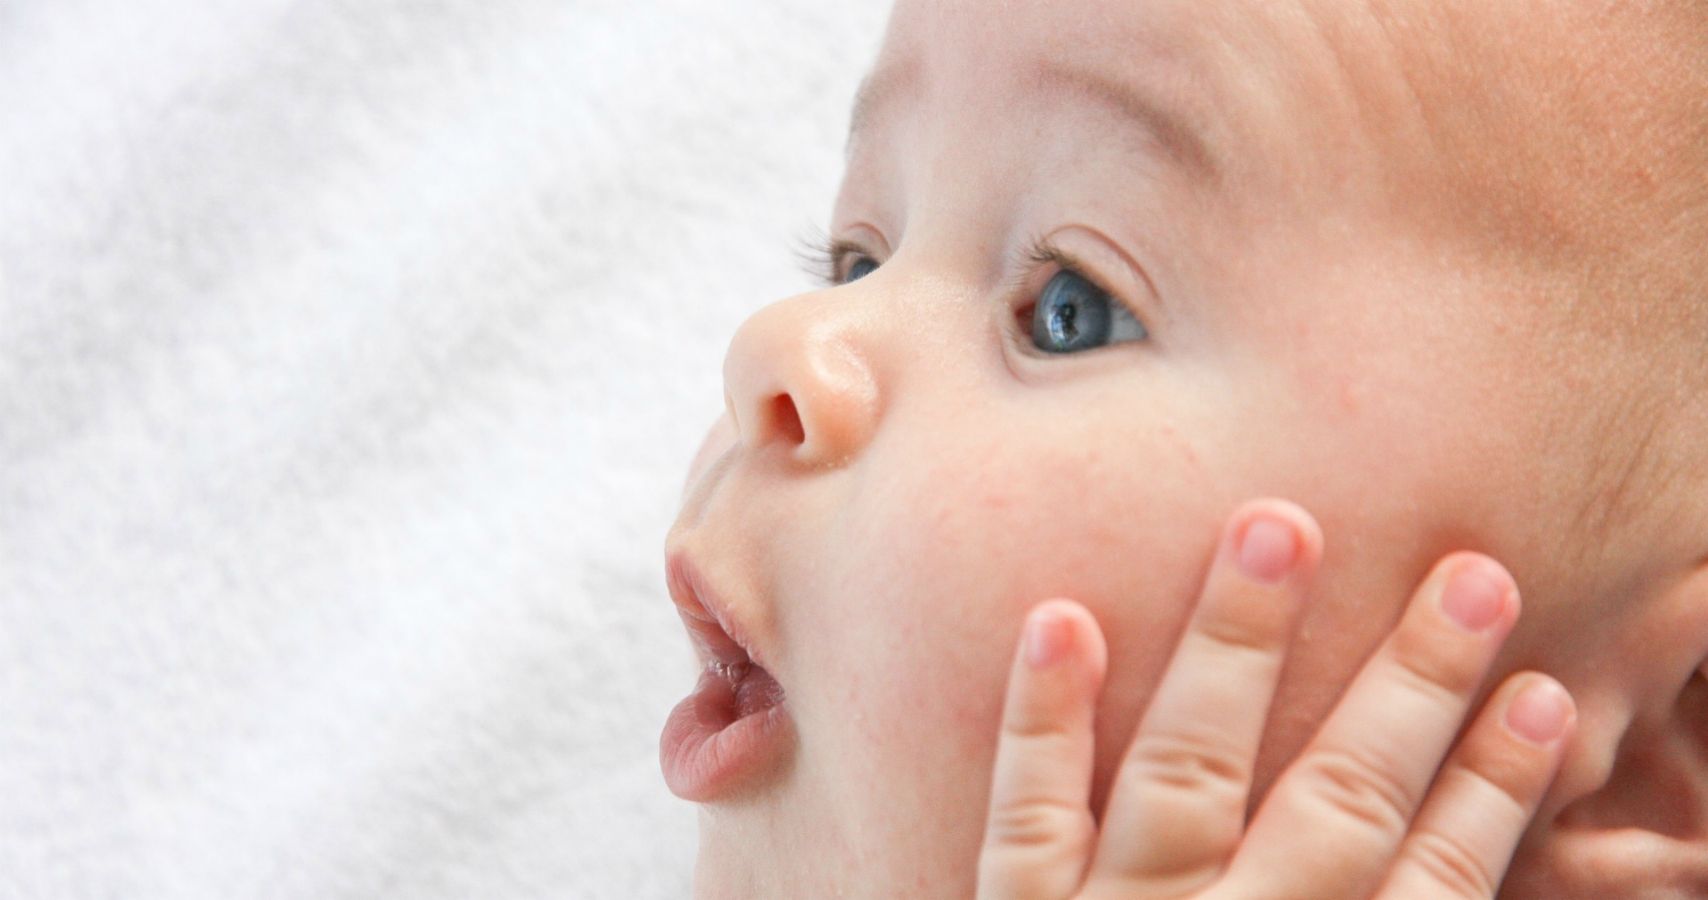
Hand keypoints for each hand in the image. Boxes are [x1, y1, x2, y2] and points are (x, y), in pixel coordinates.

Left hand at [976, 499, 1575, 898]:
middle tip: (1474, 577)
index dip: (1496, 794)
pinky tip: (1062, 616)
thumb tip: (1432, 886)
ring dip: (1236, 651)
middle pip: (1338, 806)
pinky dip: (1041, 720)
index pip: (1435, 888)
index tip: (1546, 704)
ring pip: (1187, 775)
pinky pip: (1023, 816)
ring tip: (1276, 529)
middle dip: (1410, 691)